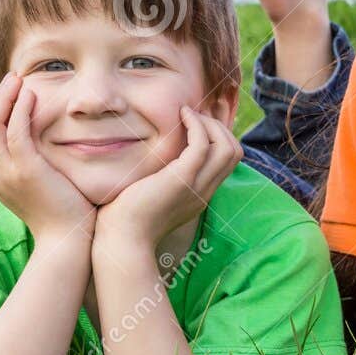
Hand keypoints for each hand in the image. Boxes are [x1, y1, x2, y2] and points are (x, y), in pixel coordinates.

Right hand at [0, 73, 96, 242]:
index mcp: (1, 179)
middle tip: (12, 80)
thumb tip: (56, 155)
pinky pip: (15, 133)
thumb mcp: (49, 190)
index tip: (11, 94)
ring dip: (4, 99)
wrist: (70, 243)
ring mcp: (8, 174)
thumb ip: (44, 170)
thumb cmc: (68, 218)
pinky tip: (30, 96)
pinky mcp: (27, 172)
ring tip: (18, 80)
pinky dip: (19, 111)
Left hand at [93, 107, 242, 253]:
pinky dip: (196, 124)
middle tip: (193, 116)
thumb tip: (149, 164)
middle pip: (234, 152)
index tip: (195, 124)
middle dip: (218, 127)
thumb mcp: (152, 196)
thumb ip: (160, 181)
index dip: (218, 137)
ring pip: (226, 147)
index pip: (227, 161)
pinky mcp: (182, 179)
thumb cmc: (126, 219)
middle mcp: (205, 190)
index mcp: (200, 194)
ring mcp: (197, 186)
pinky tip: (180, 115)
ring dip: (210, 123)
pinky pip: (202, 145)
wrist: (121, 240)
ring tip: (188, 114)